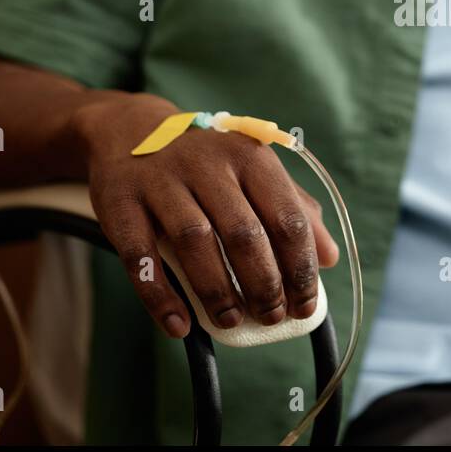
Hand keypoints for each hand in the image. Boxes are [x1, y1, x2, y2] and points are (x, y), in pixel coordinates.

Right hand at [69, 93, 339, 338]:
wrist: (131, 127)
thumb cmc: (207, 160)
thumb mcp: (254, 171)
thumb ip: (294, 209)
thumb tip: (331, 258)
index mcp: (249, 157)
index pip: (286, 217)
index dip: (300, 268)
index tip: (304, 305)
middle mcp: (207, 164)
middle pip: (243, 233)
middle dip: (263, 284)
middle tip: (271, 317)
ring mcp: (161, 181)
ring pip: (195, 242)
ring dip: (217, 291)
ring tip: (232, 320)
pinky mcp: (119, 202)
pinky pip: (140, 256)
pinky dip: (160, 296)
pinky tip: (179, 324)